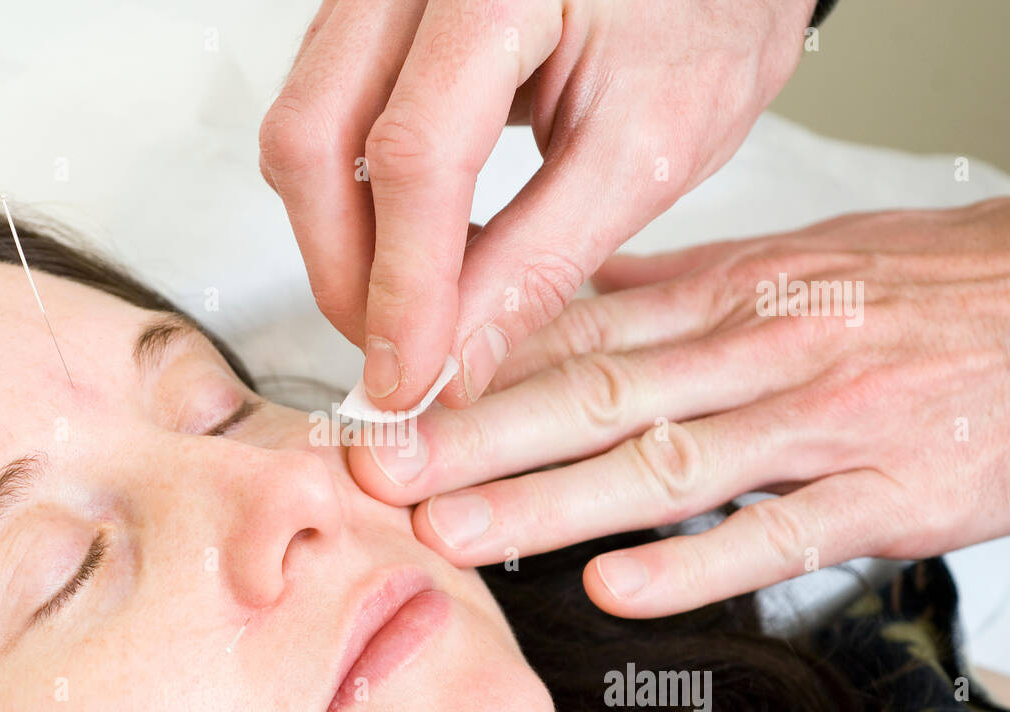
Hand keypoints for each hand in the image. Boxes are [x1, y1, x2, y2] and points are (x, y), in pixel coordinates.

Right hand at [259, 0, 814, 410]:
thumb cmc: (706, 15)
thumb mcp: (646, 150)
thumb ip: (542, 260)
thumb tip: (453, 361)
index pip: (417, 153)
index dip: (404, 285)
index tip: (408, 377)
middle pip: (315, 139)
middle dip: (346, 272)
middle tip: (401, 356)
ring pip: (303, 131)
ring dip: (343, 241)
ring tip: (421, 302)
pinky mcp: (371, 13)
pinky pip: (323, 115)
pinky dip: (354, 199)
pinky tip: (416, 241)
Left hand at [346, 199, 1009, 616]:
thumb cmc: (919, 288)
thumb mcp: (786, 266)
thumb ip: (674, 288)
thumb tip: (571, 291)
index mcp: (724, 298)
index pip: (577, 336)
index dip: (475, 375)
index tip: (392, 406)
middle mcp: (754, 354)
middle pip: (595, 397)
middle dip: (478, 439)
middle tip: (386, 473)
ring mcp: (815, 425)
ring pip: (665, 464)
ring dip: (552, 502)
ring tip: (459, 534)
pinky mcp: (880, 494)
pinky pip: (775, 533)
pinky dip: (694, 563)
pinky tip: (616, 589)